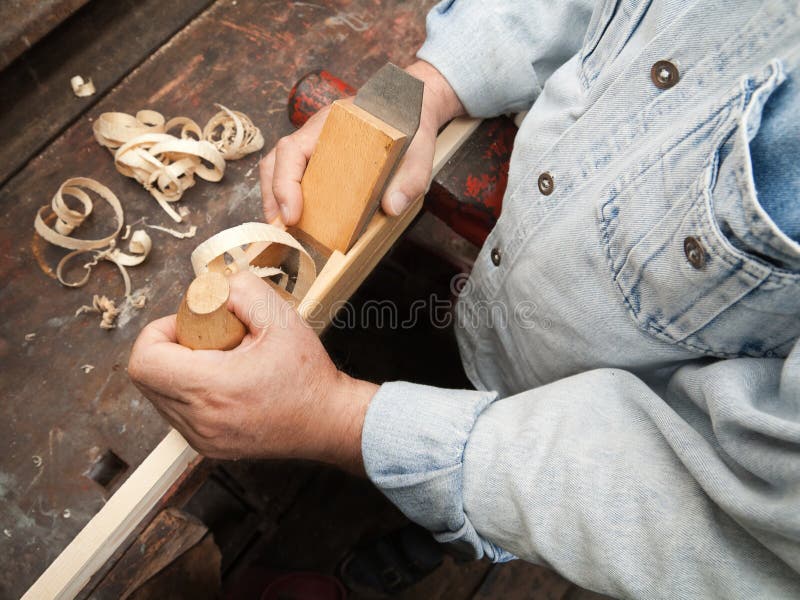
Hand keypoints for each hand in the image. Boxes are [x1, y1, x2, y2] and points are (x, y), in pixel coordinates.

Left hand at [128, 272, 377, 472]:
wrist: (329, 421)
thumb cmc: (308, 375)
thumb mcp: (281, 319)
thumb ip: (242, 290)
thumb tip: (212, 289)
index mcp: (212, 388)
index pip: (145, 361)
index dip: (158, 332)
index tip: (188, 325)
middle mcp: (200, 420)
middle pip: (146, 379)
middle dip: (167, 349)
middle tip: (204, 339)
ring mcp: (202, 438)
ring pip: (158, 397)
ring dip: (175, 371)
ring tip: (216, 361)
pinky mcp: (208, 446)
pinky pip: (176, 413)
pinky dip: (187, 392)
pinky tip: (221, 382)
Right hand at [259, 60, 464, 222]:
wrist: (408, 110)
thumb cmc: (408, 127)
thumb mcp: (418, 152)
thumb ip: (410, 177)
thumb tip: (392, 207)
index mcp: (332, 124)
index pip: (292, 150)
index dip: (286, 183)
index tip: (292, 215)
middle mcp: (315, 133)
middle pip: (276, 162)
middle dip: (274, 198)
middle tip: (282, 231)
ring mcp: (313, 146)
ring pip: (279, 169)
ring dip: (276, 201)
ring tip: (284, 231)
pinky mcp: (318, 160)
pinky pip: (292, 177)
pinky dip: (287, 199)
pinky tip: (297, 222)